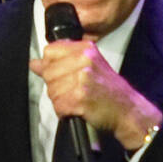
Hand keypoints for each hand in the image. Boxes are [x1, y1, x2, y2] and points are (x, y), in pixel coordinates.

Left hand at [32, 39, 161, 148]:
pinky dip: (65, 112)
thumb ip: (61, 63)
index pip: (50, 51)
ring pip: (52, 91)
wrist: (128, 111)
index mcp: (85, 49)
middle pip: (48, 73)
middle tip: (74, 92)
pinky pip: (58, 106)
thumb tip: (34, 63)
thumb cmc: (108, 91)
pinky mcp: (80, 97)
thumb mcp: (88, 67)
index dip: (51, 66)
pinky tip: (78, 109)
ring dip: (61, 101)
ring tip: (78, 101)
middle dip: (56, 87)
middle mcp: (84, 60)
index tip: (63, 75)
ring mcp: (82, 79)